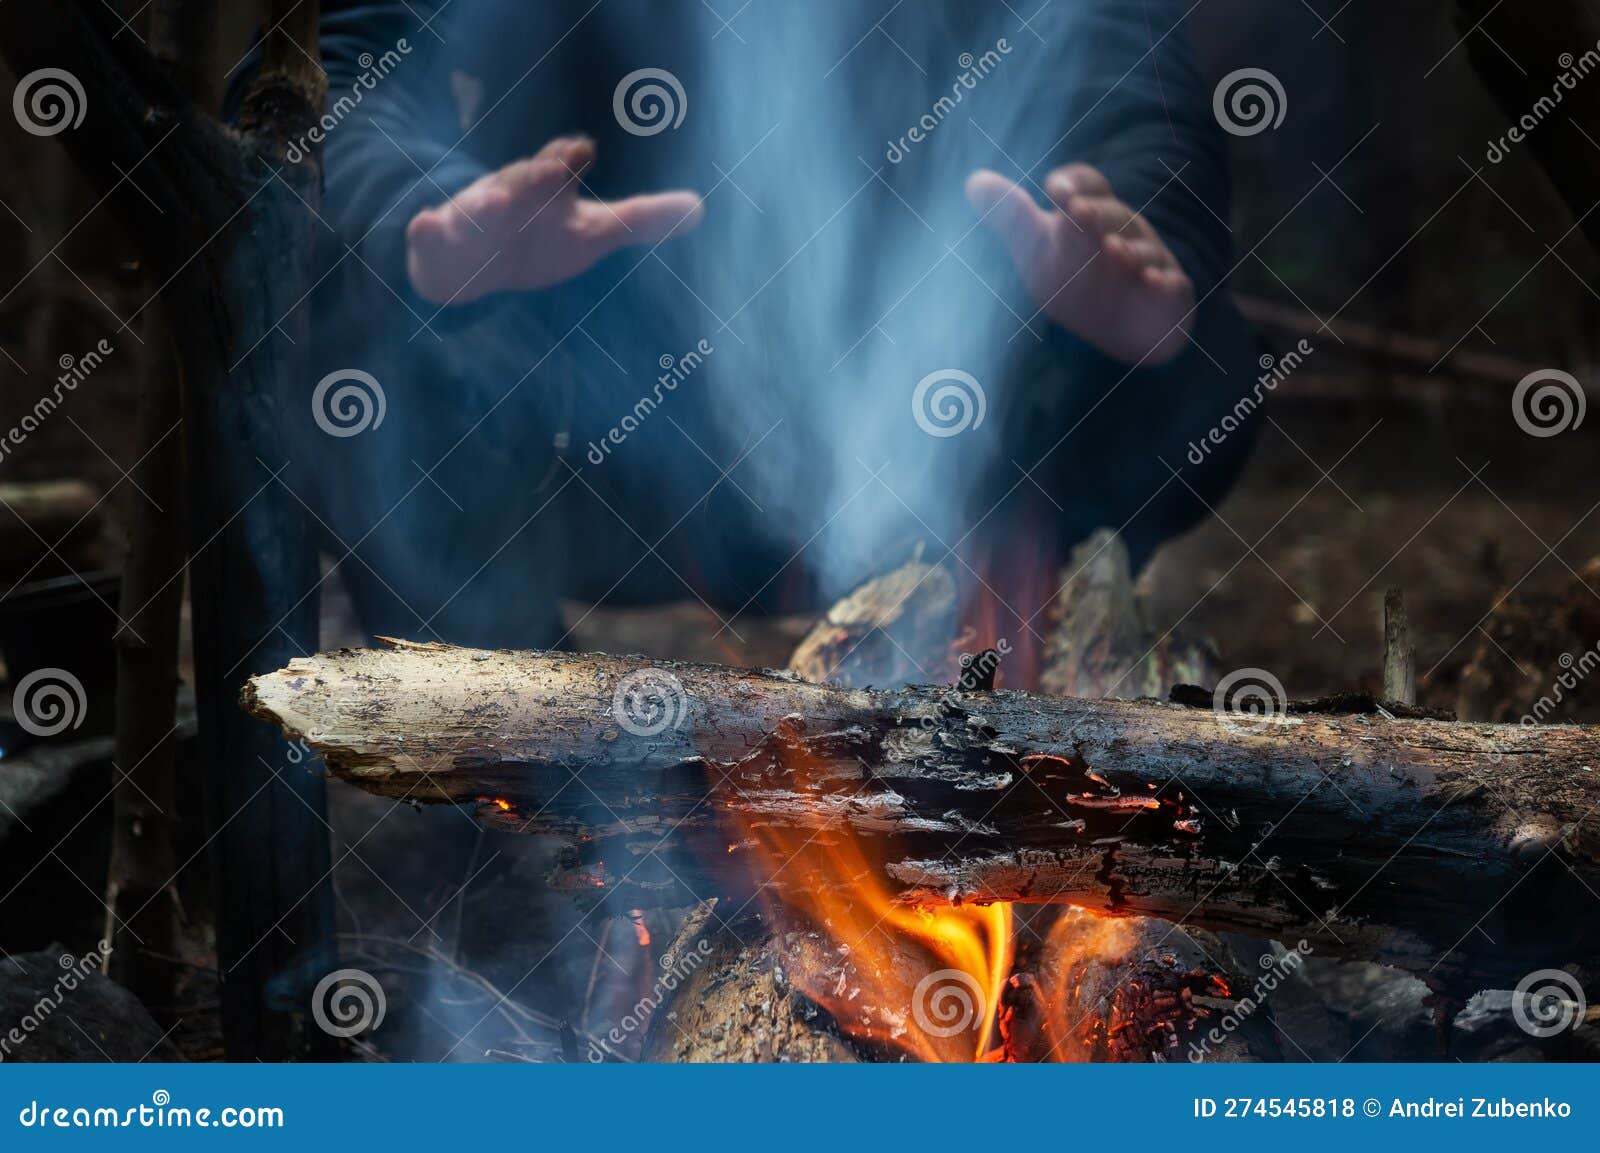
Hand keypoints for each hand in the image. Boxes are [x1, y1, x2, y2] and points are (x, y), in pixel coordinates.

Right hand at [405, 136, 704, 305]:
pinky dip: (429, 228)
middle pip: (524, 180)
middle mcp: (513, 193)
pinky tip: (427, 222)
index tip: (581, 151)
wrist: (474, 262)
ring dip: (487, 203)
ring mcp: (477, 215)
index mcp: (548, 188)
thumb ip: (640, 218)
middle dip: (537, 174)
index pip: (561, 165)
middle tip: (553, 170)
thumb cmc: (541, 238)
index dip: (568, 158)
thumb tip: (700, 209)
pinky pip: (433, 233)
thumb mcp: (593, 230)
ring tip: (493, 203)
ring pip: (480, 206)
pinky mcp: (444, 239)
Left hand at [965, 164, 1194, 365]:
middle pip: (1112, 214)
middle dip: (1095, 213)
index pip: (1088, 184)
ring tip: (1112, 252)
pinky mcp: (1169, 294)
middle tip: (1076, 212)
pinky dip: (1165, 283)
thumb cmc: (1077, 277)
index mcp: (1093, 213)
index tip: (1055, 189)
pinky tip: (1153, 283)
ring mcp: (1150, 261)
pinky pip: (1171, 285)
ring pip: (1142, 249)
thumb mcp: (1039, 249)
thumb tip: (973, 181)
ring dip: (1129, 249)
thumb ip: (1012, 216)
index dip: (1074, 182)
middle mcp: (1124, 232)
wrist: (1121, 327)